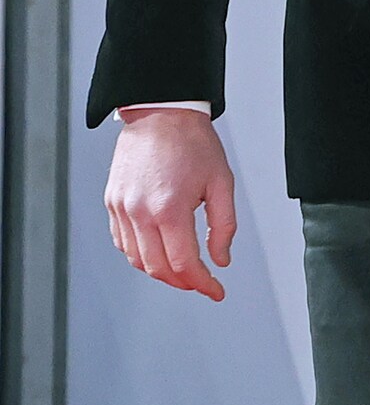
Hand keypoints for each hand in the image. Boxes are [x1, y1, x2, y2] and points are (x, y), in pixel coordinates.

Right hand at [104, 109, 236, 300]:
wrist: (161, 114)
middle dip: (182, 282)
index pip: (183, 264)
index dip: (202, 283)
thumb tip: (221, 259)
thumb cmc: (194, 143)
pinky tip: (158, 251)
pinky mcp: (111, 202)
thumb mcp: (222, 182)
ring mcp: (121, 208)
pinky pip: (122, 242)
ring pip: (136, 259)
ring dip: (160, 271)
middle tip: (202, 283)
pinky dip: (140, 255)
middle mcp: (139, 213)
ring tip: (183, 270)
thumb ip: (223, 225)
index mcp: (169, 209)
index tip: (216, 291)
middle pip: (157, 268)